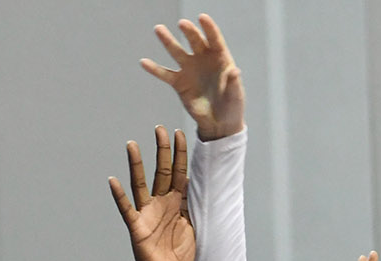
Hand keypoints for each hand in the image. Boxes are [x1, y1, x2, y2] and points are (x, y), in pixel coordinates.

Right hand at [109, 126, 193, 260]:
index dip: (181, 154)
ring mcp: (147, 213)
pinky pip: (126, 209)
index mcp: (177, 203)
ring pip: (141, 184)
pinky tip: (112, 180)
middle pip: (162, 172)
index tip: (180, 133)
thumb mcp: (194, 227)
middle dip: (162, 151)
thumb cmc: (179, 254)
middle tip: (160, 129)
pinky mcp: (137, 227)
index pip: (180, 173)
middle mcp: (161, 203)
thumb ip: (194, 207)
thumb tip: (199, 185)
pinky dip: (119, 195)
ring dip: (137, 165)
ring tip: (132, 145)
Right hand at [142, 15, 244, 140]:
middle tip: (183, 24)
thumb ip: (233, 83)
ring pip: (177, 52)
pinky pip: (165, 74)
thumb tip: (234, 71)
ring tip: (159, 29)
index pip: (215, 40)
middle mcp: (203, 60)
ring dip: (168, 40)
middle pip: (195, 41)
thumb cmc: (232, 107)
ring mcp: (190, 70)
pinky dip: (154, 69)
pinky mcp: (179, 83)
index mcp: (221, 59)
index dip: (209, 28)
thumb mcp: (236, 96)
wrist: (219, 124)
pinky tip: (144, 62)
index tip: (202, 18)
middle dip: (189, 32)